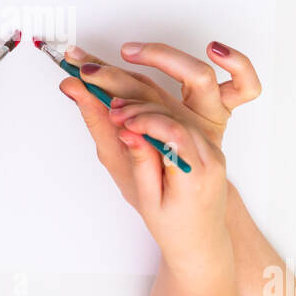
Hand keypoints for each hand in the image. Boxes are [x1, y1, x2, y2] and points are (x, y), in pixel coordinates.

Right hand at [59, 40, 261, 261]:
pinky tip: (133, 60)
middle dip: (123, 82)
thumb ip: (136, 159)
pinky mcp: (200, 123)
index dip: (139, 116)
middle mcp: (209, 147)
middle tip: (86, 75)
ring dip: (135, 72)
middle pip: (168, 99)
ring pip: (172, 87)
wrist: (200, 234)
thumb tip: (123, 126)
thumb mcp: (145, 197)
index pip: (171, 129)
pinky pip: (176, 91)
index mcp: (197, 172)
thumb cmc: (173, 224)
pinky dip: (148, 78)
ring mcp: (209, 132)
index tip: (114, 115)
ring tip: (98, 68)